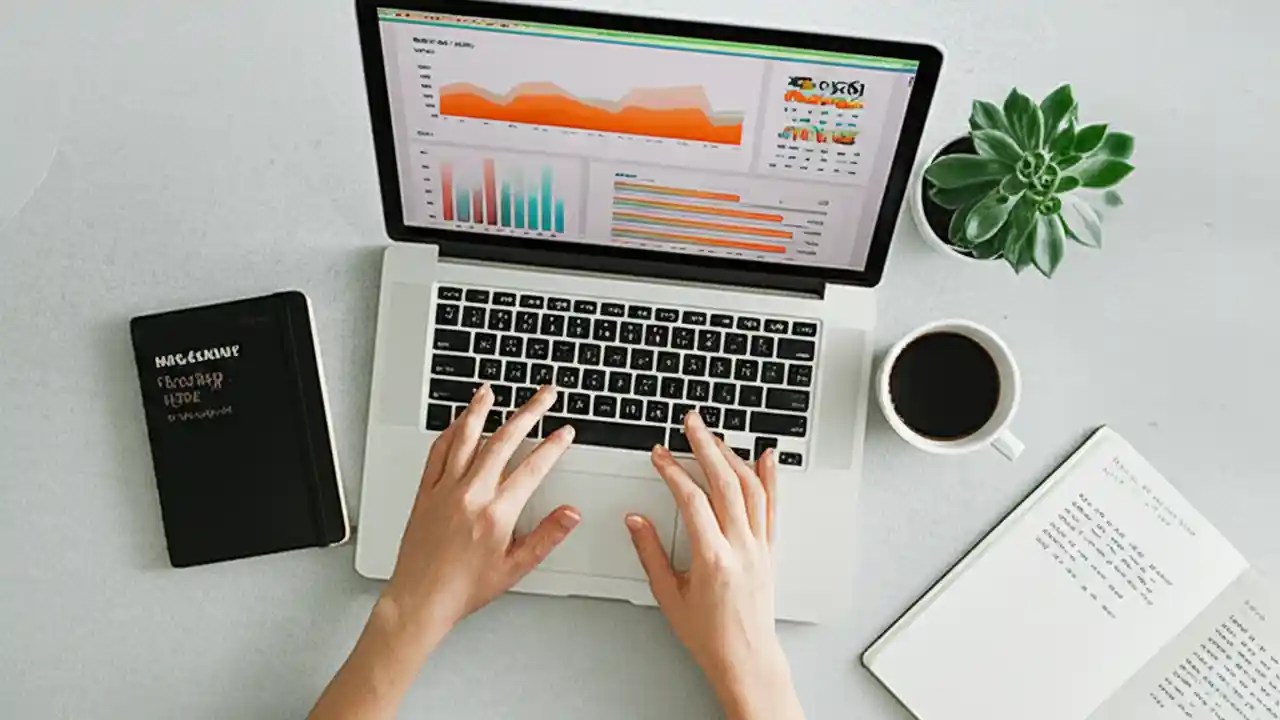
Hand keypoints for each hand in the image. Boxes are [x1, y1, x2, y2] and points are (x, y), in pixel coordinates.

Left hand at [383, 384, 579, 630]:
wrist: (420, 599)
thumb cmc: (465, 588)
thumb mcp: (516, 567)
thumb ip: (547, 536)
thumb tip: (571, 513)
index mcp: (496, 513)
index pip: (532, 468)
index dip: (553, 446)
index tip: (564, 432)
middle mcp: (470, 494)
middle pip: (503, 440)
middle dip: (528, 412)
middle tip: (544, 395)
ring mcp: (445, 489)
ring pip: (466, 438)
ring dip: (480, 410)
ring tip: (491, 391)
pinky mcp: (425, 492)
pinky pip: (438, 452)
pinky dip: (450, 432)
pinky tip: (458, 422)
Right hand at [626, 412, 802, 719]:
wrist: (746, 657)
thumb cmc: (708, 634)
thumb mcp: (668, 596)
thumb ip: (650, 553)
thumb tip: (636, 521)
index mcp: (713, 559)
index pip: (692, 500)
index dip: (673, 472)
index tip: (660, 455)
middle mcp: (741, 547)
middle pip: (725, 483)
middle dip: (706, 446)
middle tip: (691, 423)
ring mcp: (760, 546)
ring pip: (751, 488)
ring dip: (732, 455)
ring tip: (715, 435)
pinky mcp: (770, 548)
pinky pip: (773, 505)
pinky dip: (771, 477)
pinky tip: (767, 456)